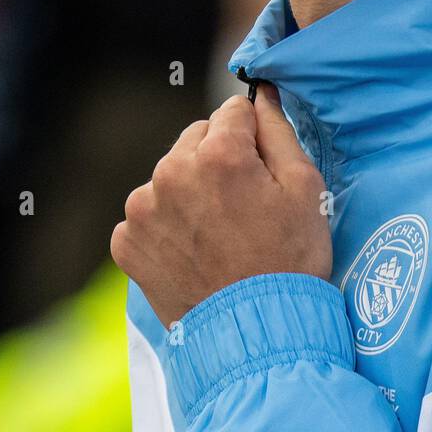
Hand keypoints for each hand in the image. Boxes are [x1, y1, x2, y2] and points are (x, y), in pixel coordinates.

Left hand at [111, 85, 331, 328]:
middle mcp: (171, 173)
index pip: (232, 112)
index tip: (262, 170)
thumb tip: (261, 95)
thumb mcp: (305, 189)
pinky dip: (167, 226)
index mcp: (217, 153)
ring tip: (218, 233)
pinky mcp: (126, 242)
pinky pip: (148, 215)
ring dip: (189, 191)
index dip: (253, 138)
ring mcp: (142, 210)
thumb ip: (279, 131)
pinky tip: (194, 251)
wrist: (254, 335)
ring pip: (170, 176)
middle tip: (242, 206)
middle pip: (196, 140)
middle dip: (217, 160)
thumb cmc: (289, 261)